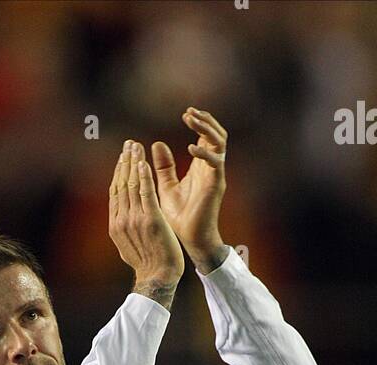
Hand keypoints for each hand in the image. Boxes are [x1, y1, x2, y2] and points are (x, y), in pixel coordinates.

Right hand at [109, 139, 184, 298]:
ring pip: (132, 185)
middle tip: (129, 144)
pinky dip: (144, 176)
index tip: (123, 157)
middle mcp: (122, 220)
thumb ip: (124, 228)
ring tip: (136, 147)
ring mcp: (136, 220)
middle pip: (121, 184)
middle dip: (124, 162)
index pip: (115, 192)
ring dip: (134, 163)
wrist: (158, 278)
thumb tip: (119, 218)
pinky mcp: (151, 220)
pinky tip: (144, 163)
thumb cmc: (148, 264)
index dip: (118, 172)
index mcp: (115, 225)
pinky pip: (146, 193)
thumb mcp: (128, 246)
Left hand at [151, 108, 227, 267]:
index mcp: (201, 167)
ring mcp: (215, 176)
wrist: (190, 240)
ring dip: (207, 128)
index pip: (206, 137)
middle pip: (217, 135)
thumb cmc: (180, 217)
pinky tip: (191, 147)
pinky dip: (204, 153)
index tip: (185, 113)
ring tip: (192, 120)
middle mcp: (210, 168)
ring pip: (220, 143)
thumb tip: (156, 144)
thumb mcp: (167, 187)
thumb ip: (164, 167)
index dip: (199, 122)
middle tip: (189, 112)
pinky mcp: (215, 186)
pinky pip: (216, 163)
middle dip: (205, 120)